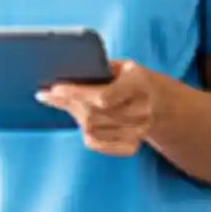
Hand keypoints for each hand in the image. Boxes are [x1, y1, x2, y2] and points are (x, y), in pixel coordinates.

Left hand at [36, 60, 158, 156]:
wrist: (159, 102)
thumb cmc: (131, 79)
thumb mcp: (121, 66)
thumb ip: (97, 69)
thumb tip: (62, 72)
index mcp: (139, 84)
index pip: (104, 96)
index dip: (76, 93)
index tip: (54, 88)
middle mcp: (141, 111)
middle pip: (94, 114)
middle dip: (68, 103)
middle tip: (51, 93)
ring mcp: (139, 131)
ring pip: (92, 129)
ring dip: (75, 115)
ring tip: (68, 103)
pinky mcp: (132, 145)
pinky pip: (99, 144)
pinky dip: (84, 133)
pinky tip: (81, 120)